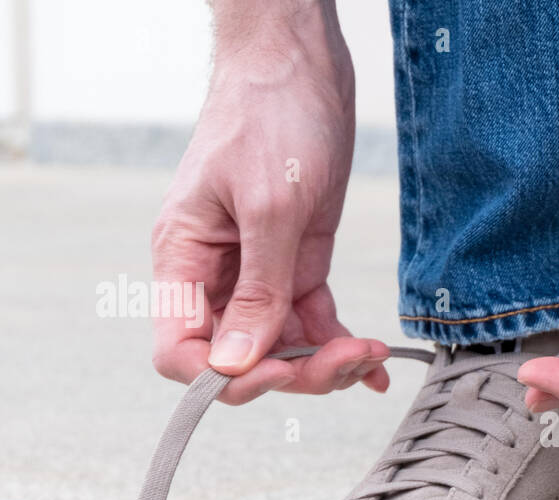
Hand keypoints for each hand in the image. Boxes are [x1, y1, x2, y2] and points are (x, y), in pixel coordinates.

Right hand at [150, 0, 388, 404]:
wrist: (302, 64)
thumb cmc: (270, 116)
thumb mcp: (270, 205)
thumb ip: (259, 289)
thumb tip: (237, 363)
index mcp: (185, 262)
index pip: (181, 351)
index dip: (224, 377)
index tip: (277, 373)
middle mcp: (218, 277)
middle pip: (243, 358)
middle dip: (296, 371)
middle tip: (350, 362)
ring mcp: (260, 274)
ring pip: (285, 348)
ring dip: (328, 363)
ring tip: (373, 355)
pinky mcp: (298, 265)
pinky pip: (314, 323)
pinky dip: (343, 345)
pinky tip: (377, 363)